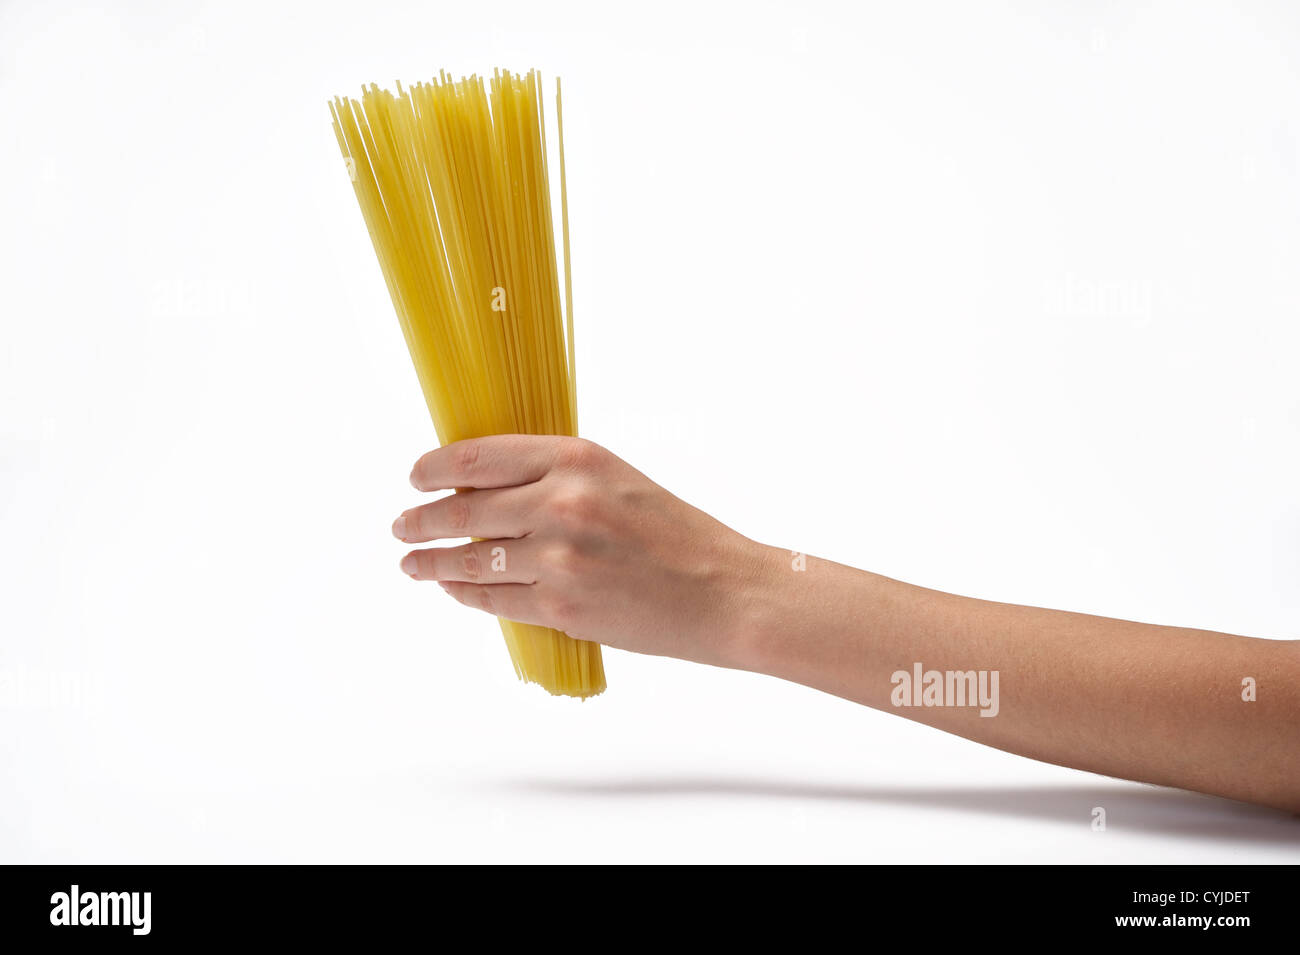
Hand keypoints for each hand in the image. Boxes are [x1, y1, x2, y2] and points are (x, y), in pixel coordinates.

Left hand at [393, 435, 771, 667]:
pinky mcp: (559, 607)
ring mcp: (557, 558)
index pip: (478, 457)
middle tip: (402, 526)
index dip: (435, 468)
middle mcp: (561, 502)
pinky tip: (455, 590)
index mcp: (577, 458)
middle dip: (421, 521)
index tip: (416, 477)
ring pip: (470, 561)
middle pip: (463, 511)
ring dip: (432, 564)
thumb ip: (558, 479)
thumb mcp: (618, 480)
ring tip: (414, 565)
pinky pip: (493, 600)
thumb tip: (488, 490)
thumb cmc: (678, 537)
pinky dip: (466, 595)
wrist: (724, 592)